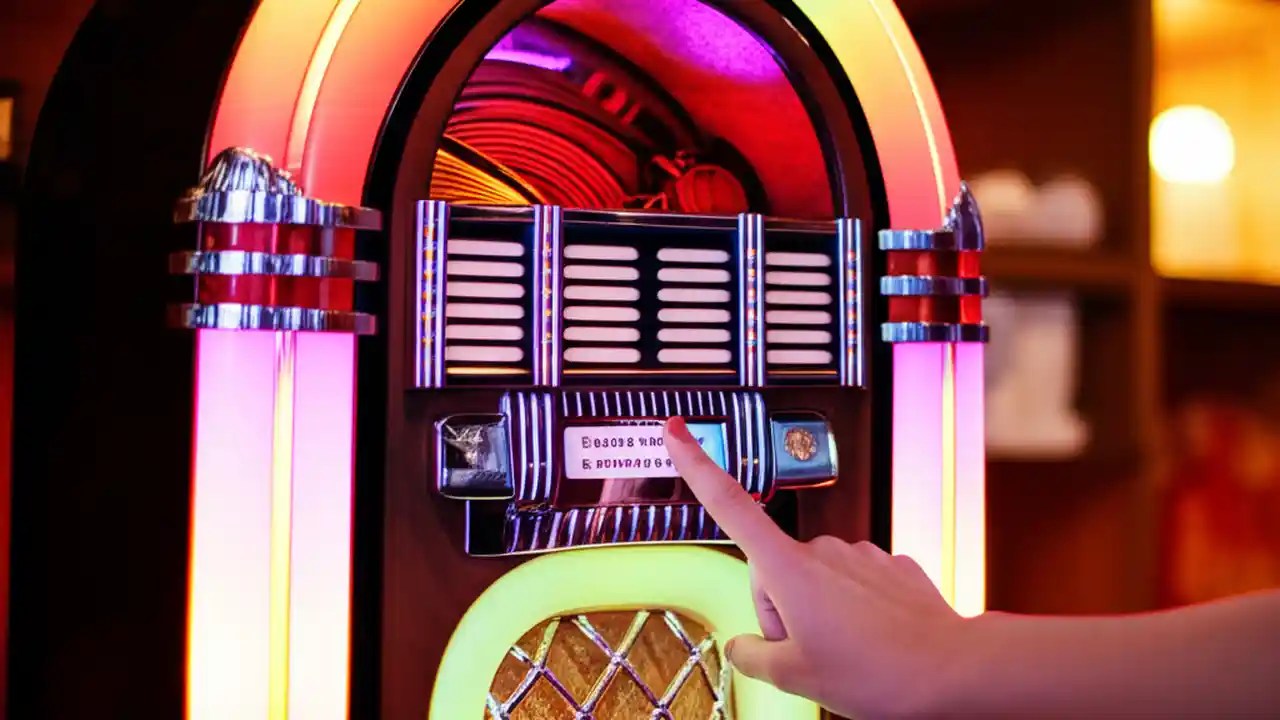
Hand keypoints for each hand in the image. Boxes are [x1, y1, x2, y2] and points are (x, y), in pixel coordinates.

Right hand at [664, 417, 971, 718]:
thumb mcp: (796, 677)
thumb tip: (742, 647)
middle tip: (810, 651)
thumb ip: (753, 657)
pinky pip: (856, 586)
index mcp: (788, 568)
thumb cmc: (878, 673)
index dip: (696, 465)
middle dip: (783, 610)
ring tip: (849, 651)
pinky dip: (857, 612)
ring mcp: (860, 554)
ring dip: (821, 612)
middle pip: (775, 573)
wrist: (951, 672)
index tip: (676, 432)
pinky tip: (875, 639)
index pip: (728, 505)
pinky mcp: (891, 565)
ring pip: (817, 582)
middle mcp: (822, 550)